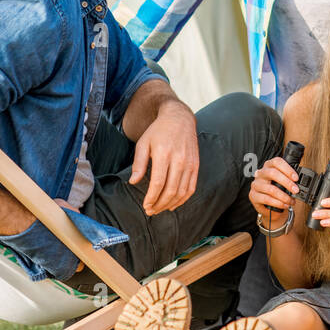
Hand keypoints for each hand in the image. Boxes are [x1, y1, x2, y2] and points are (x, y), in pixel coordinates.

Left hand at [131, 101, 198, 216]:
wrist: (179, 119)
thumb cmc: (158, 132)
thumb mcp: (143, 143)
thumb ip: (138, 164)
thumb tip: (133, 182)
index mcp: (163, 154)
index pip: (158, 183)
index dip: (152, 198)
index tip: (145, 206)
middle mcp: (179, 160)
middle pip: (171, 190)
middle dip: (160, 204)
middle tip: (151, 211)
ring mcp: (190, 163)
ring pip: (182, 192)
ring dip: (170, 204)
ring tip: (160, 209)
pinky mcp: (196, 166)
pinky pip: (191, 188)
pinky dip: (183, 199)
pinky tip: (174, 204)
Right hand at [249, 156, 299, 224]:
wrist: (270, 206)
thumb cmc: (278, 191)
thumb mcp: (284, 182)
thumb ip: (290, 179)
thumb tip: (301, 181)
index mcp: (269, 166)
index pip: (277, 162)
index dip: (287, 169)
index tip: (296, 178)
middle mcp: (260, 173)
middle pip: (273, 173)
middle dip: (287, 183)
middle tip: (296, 190)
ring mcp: (255, 184)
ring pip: (270, 189)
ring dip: (284, 196)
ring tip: (291, 201)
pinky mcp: (253, 195)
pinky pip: (266, 199)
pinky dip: (278, 203)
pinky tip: (284, 205)